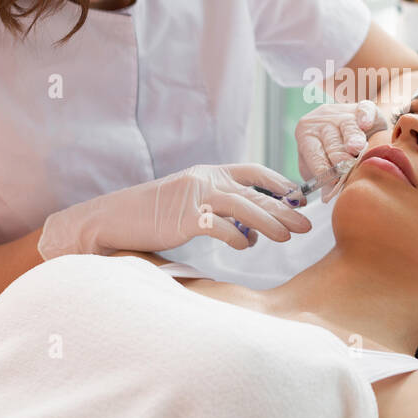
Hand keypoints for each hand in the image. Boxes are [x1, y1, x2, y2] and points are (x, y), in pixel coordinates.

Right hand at [38, 163, 311, 258]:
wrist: (111, 219)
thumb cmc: (151, 217)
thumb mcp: (188, 202)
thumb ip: (218, 207)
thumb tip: (251, 228)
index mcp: (207, 173)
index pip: (252, 170)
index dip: (278, 183)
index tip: (298, 198)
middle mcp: (204, 180)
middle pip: (254, 192)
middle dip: (284, 209)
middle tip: (306, 224)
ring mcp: (194, 197)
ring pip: (244, 207)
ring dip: (270, 223)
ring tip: (288, 237)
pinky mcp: (184, 218)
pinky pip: (220, 226)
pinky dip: (238, 237)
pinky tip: (246, 246)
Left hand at [295, 100, 389, 199]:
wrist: (350, 129)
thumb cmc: (330, 153)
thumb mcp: (319, 164)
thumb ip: (322, 178)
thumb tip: (328, 196)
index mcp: (306, 135)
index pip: (314, 154)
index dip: (324, 169)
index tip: (332, 182)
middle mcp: (322, 121)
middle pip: (332, 142)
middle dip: (340, 157)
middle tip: (346, 169)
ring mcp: (342, 112)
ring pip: (348, 127)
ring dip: (352, 139)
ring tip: (356, 149)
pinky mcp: (363, 107)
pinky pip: (364, 109)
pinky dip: (365, 116)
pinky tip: (365, 124)